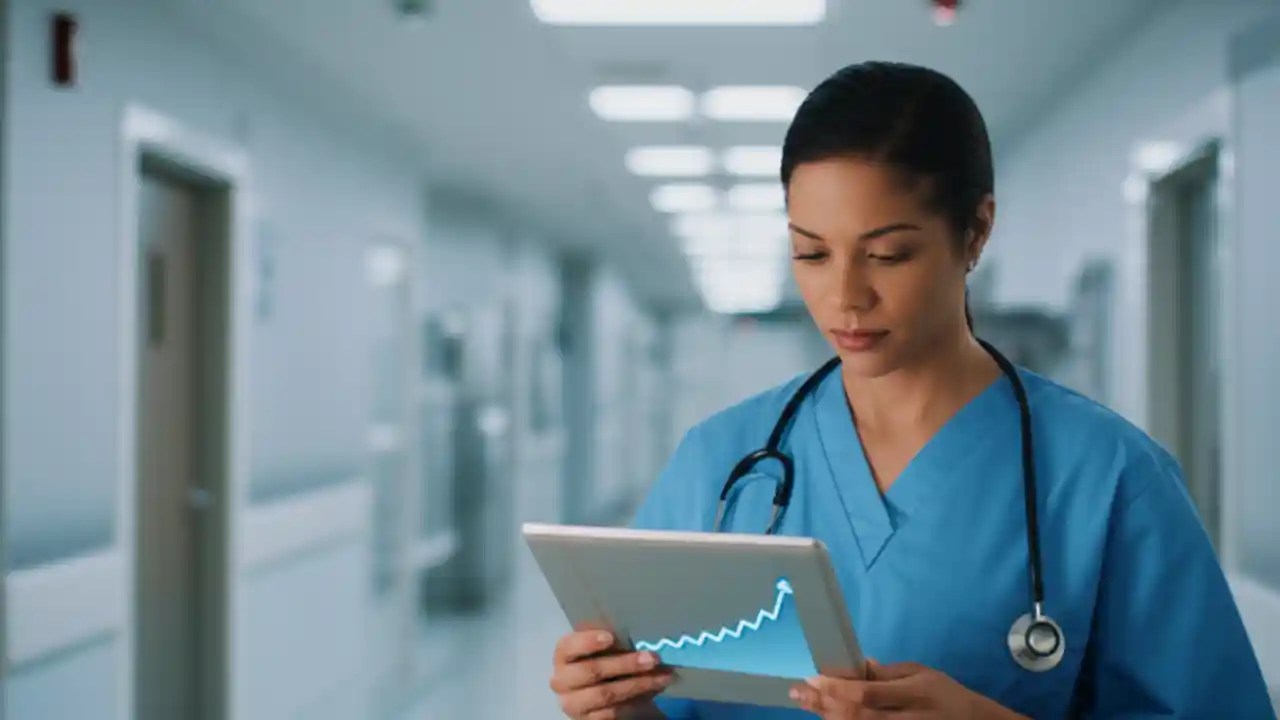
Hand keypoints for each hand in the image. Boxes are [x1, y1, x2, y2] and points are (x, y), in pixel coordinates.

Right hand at [550, 629, 674, 718]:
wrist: (610, 693)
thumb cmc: (607, 661)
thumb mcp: (607, 649)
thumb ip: (615, 641)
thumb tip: (642, 636)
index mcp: (563, 656)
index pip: (568, 647)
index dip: (587, 642)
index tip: (610, 637)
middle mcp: (562, 681)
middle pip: (591, 671)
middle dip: (624, 664)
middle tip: (652, 658)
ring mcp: (573, 705)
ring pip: (606, 694)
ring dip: (639, 684)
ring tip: (663, 676)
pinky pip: (614, 711)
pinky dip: (638, 700)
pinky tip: (655, 689)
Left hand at [789, 660, 1026, 719]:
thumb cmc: (944, 694)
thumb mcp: (920, 673)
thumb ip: (887, 673)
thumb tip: (855, 665)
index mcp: (913, 694)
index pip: (867, 694)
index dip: (837, 688)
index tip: (812, 678)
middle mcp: (905, 719)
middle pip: (857, 716)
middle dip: (823, 704)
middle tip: (798, 693)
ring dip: (829, 718)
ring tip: (807, 704)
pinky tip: (829, 718)